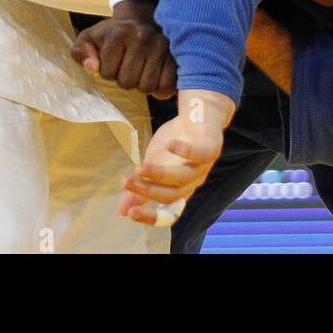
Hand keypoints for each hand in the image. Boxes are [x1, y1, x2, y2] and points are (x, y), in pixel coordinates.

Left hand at [71, 0, 176, 97]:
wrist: (142, 20)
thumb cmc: (112, 34)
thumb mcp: (89, 38)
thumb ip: (80, 52)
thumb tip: (92, 67)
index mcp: (118, 32)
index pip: (106, 72)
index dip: (107, 71)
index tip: (112, 60)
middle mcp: (142, 37)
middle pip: (127, 82)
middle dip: (124, 79)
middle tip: (128, 67)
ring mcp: (162, 46)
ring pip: (147, 87)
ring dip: (141, 84)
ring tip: (141, 70)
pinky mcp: (177, 56)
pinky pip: (167, 86)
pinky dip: (160, 89)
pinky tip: (155, 77)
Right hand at [119, 89, 234, 224]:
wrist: (199, 117)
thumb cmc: (175, 144)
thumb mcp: (153, 164)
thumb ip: (142, 186)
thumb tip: (122, 210)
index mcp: (179, 190)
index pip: (168, 214)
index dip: (150, 216)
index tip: (129, 214)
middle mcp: (192, 183)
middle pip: (171, 195)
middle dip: (147, 190)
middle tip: (125, 183)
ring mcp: (202, 168)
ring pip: (181, 177)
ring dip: (158, 174)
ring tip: (138, 168)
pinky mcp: (211, 149)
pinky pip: (200, 154)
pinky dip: (185, 151)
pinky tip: (169, 145)